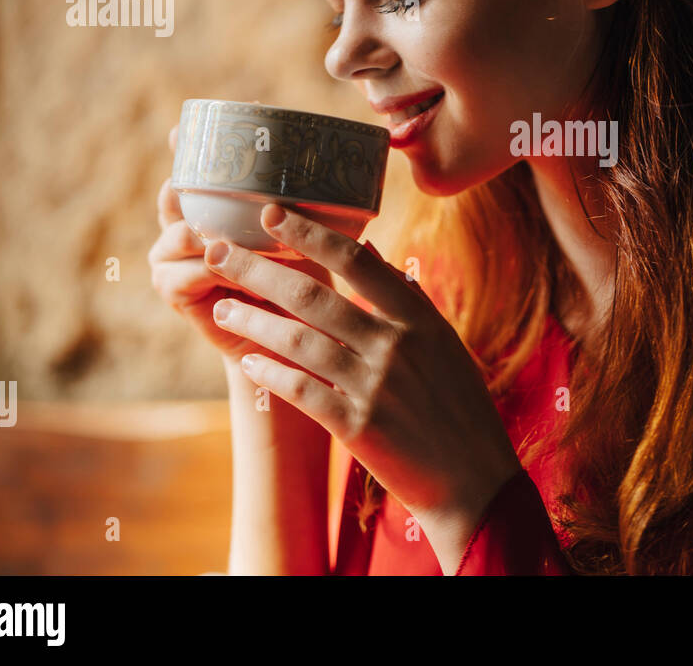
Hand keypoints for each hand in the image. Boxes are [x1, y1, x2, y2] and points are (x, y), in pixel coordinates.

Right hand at [148, 123, 334, 364]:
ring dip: (198, 233)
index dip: (188, 146)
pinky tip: (222, 269)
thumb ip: (306, 205)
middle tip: (199, 176)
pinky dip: (202, 272)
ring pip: (175, 235)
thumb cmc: (305, 281)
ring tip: (220, 235)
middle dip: (184, 182)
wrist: (293, 343)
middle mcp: (189, 227)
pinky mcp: (175, 292)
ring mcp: (176, 259)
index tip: (188, 127)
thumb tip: (335, 160)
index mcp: (217, 207)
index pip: (197, 170)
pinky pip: (178, 276)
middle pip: (173, 195)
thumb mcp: (306, 237)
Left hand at [202, 204, 523, 568]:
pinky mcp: (358, 427)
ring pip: (299, 341)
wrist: (474, 480)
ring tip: (223, 307)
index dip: (310, 233)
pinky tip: (248, 362)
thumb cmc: (459, 408)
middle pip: (315, 296)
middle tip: (218, 251)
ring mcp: (375, 387)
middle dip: (259, 269)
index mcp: (418, 319)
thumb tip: (374, 250)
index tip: (272, 212)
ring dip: (254, 321)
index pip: (357, 261)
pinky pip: (302, 391)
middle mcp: (396, 346)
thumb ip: (407, 298)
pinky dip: (271, 373)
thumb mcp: (444, 343)